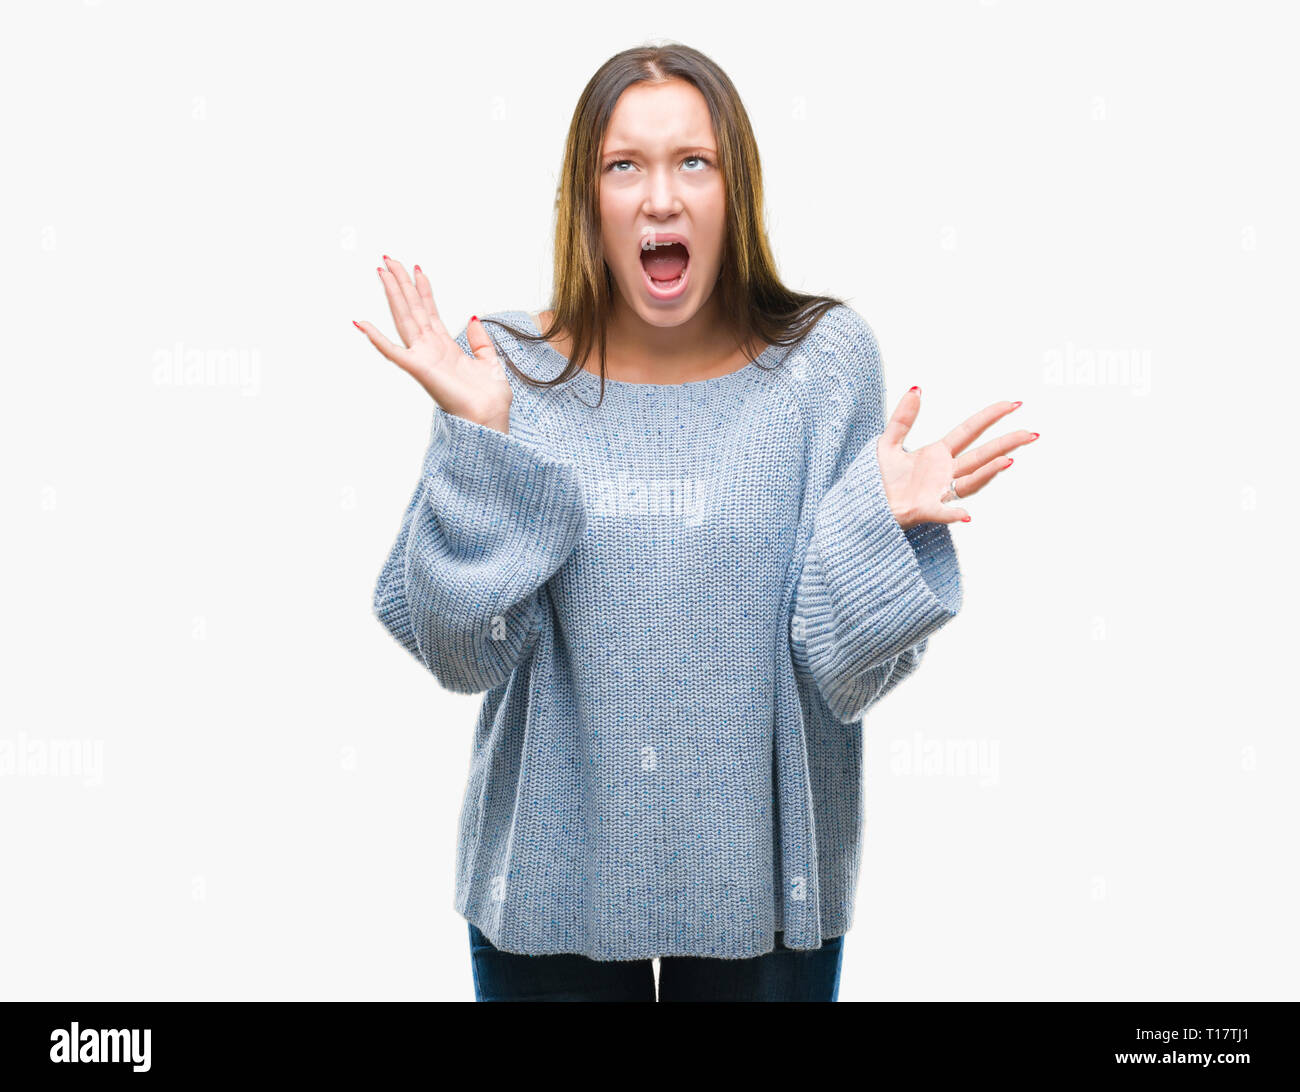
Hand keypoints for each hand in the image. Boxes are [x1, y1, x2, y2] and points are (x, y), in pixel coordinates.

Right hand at [353, 255, 511, 432]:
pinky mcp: (419, 369)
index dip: (423, 289)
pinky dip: (377, 338)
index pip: (430, 311)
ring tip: (382, 271)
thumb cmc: (490, 399)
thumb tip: (474, 320)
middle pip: (413, 308)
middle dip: (401, 283)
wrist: (490, 419)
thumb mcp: (490, 362)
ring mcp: (423, 358)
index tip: (416, 268)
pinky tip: (362, 323)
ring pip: (404, 318)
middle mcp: (431, 349)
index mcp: (446, 347)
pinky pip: (393, 352)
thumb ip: (480, 341)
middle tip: (389, 259)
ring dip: (393, 294)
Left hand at [877, 389, 1037, 529]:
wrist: (867, 505)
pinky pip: (942, 513)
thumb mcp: (887, 443)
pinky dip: (954, 515)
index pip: (969, 431)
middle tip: (1030, 434)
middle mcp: (944, 473)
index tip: (1012, 405)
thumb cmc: (879, 479)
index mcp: (937, 454)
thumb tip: (916, 389)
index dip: (990, 417)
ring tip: (1008, 460)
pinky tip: (967, 516)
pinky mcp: (924, 510)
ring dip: (989, 472)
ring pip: (971, 481)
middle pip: (980, 455)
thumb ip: (902, 418)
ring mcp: (938, 492)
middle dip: (1005, 444)